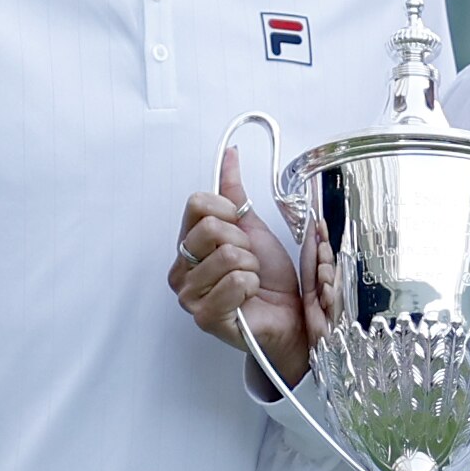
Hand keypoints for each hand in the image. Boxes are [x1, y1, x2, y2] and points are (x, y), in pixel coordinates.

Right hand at [174, 148, 310, 385]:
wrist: (289, 314)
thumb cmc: (270, 278)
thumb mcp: (252, 227)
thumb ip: (234, 192)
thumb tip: (230, 154)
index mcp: (188, 243)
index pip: (197, 204)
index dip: (228, 212)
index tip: (240, 228)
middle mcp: (181, 268)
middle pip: (211, 229)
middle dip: (244, 243)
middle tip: (249, 262)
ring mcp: (188, 294)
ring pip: (228, 256)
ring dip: (251, 268)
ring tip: (250, 281)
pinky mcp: (204, 316)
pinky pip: (236, 282)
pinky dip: (252, 287)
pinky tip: (248, 298)